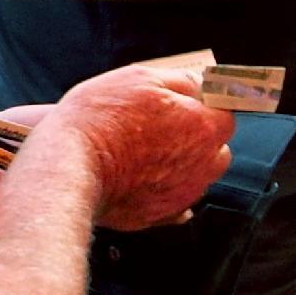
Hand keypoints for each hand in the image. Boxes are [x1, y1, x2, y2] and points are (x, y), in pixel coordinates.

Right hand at [51, 64, 232, 230]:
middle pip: (216, 149)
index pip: (226, 114)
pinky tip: (140, 177)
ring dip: (182, 164)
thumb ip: (182, 81)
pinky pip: (176, 201)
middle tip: (162, 127)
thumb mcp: (142, 78)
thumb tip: (201, 84)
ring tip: (145, 153)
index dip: (206, 106)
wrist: (69, 166)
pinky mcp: (163, 216)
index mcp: (203, 128)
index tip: (187, 104)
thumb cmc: (102, 118)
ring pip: (197, 176)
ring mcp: (184, 194)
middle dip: (198, 137)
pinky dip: (164, 189)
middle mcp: (202, 166)